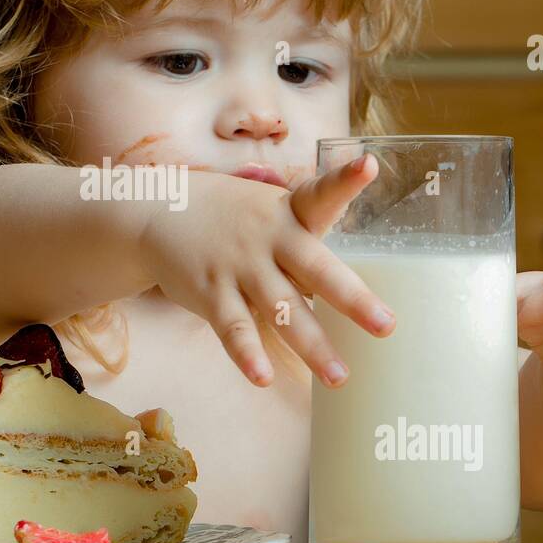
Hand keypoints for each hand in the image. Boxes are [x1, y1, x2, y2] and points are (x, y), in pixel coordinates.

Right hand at [138, 154, 396, 387]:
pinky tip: (262, 377)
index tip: (368, 165)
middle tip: (386, 326)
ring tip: (338, 377)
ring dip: (312, 346)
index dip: (344, 181)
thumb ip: (303, 237)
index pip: (320, 195)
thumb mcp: (266, 209)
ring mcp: (239, 267)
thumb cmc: (226, 216)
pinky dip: (246, 353)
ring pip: (281, 311)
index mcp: (288, 214)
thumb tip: (342, 280)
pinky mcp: (210, 292)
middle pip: (316, 269)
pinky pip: (232, 327)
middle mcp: (268, 238)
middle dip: (352, 300)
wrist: (156, 212)